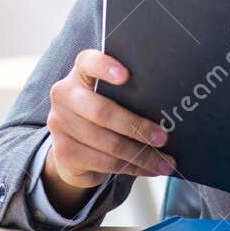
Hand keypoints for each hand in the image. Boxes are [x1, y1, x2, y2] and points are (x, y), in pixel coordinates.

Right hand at [43, 49, 175, 213]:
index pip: (88, 62)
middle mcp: (65, 95)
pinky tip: (148, 169)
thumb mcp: (111, 97)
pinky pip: (104, 163)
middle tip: (163, 137)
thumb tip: (169, 110)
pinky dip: (131, 168)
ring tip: (165, 162)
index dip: (105, 66)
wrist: (71, 144)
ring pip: (108, 143)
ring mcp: (60, 124)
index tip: (126, 75)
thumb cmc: (101, 114)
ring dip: (142, 155)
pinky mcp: (63, 151)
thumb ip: (128, 94)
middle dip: (137, 127)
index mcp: (80, 73)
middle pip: (102, 111)